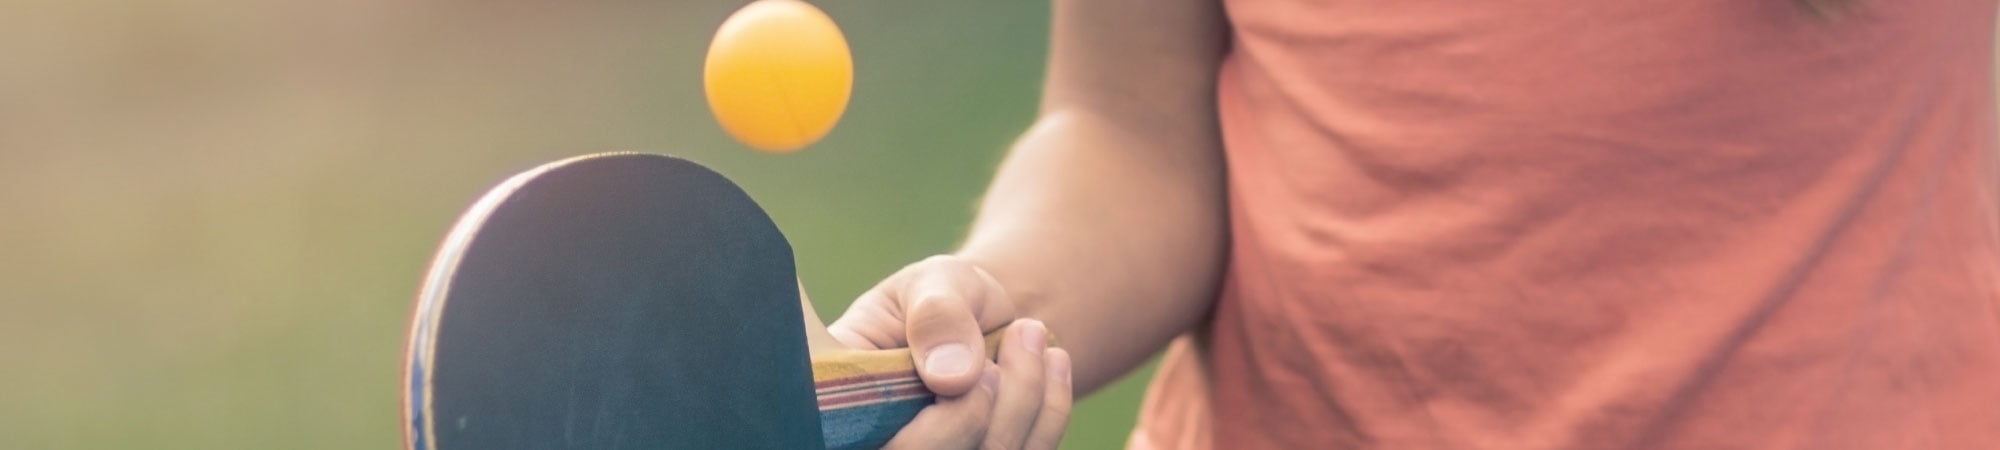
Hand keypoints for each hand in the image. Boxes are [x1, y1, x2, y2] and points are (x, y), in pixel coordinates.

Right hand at [827, 255, 1073, 449]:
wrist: (980, 318)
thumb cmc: (941, 297)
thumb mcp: (933, 284)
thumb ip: (937, 314)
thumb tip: (953, 376)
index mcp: (839, 403)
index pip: (857, 433)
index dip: (926, 424)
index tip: (972, 370)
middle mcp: (877, 441)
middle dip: (982, 408)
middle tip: (1017, 335)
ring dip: (1024, 402)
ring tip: (1032, 334)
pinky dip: (1049, 412)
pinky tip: (1054, 361)